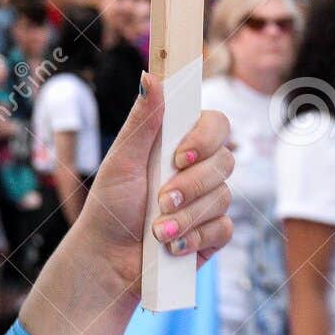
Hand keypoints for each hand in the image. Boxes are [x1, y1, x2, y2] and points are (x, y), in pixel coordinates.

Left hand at [67, 74, 233, 300]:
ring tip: (157, 230)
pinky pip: (222, 229)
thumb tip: (151, 76)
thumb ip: (142, 121)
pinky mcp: (212, 233)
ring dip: (185, 216)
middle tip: (160, 200)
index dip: (205, 138)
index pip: (216, 124)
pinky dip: (193, 238)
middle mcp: (198, 169)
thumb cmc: (111, 205)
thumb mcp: (122, 160)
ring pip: (222, 198)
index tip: (179, 156)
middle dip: (190, 185)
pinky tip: (170, 246)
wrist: (108, 258)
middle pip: (225, 160)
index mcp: (179, 144)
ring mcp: (208, 201)